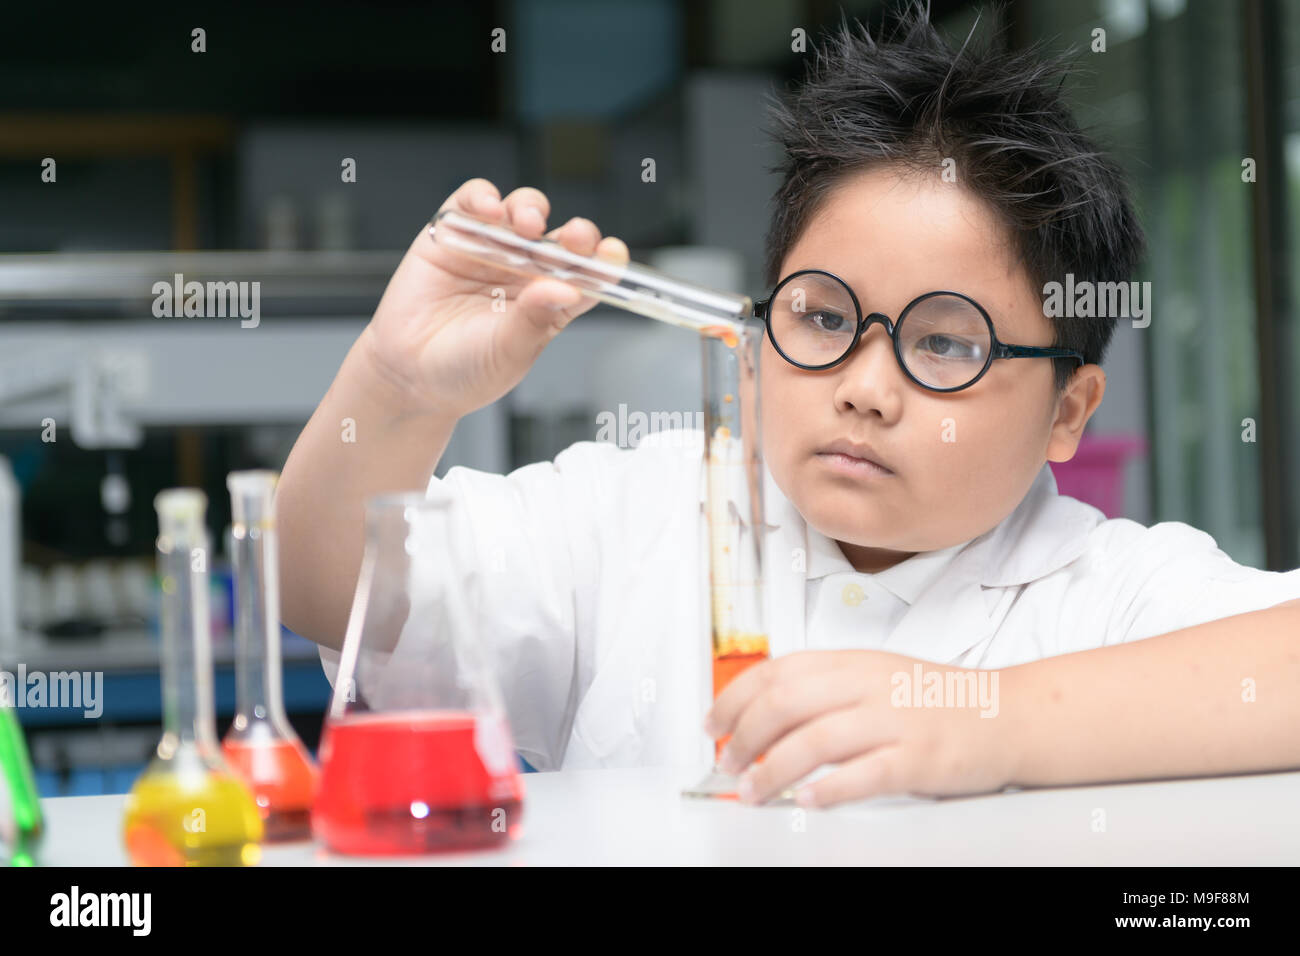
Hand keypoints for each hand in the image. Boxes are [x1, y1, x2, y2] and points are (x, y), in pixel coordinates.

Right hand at [361, 178, 628, 417]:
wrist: (409, 375)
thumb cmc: (464, 370)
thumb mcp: (508, 353)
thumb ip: (535, 319)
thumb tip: (566, 290)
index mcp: (551, 301)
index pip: (589, 274)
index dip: (603, 261)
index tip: (612, 254)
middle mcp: (527, 271)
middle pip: (561, 239)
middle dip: (574, 233)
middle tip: (574, 237)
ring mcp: (493, 249)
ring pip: (522, 211)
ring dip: (530, 209)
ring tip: (526, 224)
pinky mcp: (454, 233)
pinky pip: (473, 201)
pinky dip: (483, 197)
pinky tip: (488, 209)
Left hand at [703, 650, 1016, 807]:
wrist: (1008, 714)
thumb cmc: (935, 701)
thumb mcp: (874, 675)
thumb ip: (824, 687)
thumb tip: (763, 710)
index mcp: (853, 662)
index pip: (777, 670)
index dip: (735, 697)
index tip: (713, 723)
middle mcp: (869, 685)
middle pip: (787, 702)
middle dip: (745, 735)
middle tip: (727, 762)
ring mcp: (894, 720)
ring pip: (816, 739)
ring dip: (773, 769)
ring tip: (753, 790)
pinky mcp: (918, 758)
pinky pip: (865, 772)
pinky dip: (830, 788)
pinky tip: (807, 799)